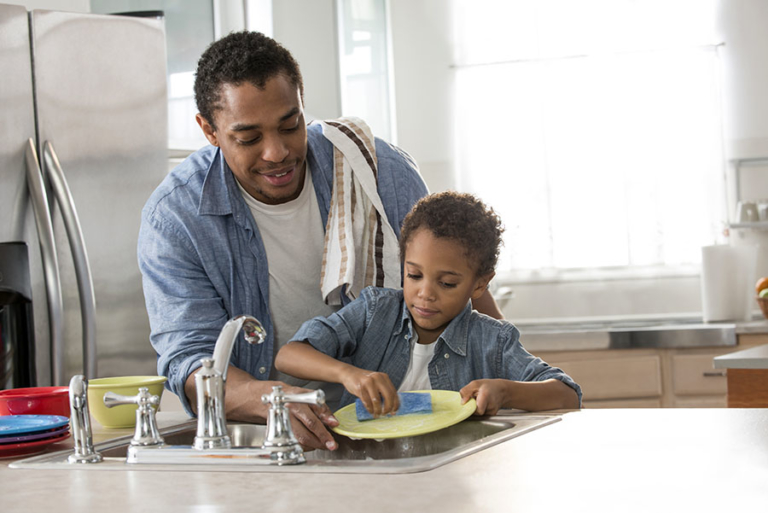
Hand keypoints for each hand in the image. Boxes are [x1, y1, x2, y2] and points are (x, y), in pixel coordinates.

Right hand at [185, 368, 340, 450]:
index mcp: (296, 395)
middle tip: (331, 443)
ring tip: (323, 446)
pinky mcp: (276, 425)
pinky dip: (302, 444)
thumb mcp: (299, 393)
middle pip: (308, 422)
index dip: (326, 415)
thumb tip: (330, 420)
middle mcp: (288, 405)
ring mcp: (281, 416)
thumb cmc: (279, 394)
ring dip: (313, 442)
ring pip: (299, 433)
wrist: (255, 397)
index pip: (314, 405)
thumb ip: (316, 405)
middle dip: (321, 434)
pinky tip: (309, 446)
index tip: (334, 424)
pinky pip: (291, 438)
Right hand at [282, 388, 339, 450]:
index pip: (311, 422)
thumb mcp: (311, 397)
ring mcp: (281, 426)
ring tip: (322, 441)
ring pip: (298, 443)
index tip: (332, 443)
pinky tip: (311, 441)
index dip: (323, 434)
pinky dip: (305, 446)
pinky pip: (293, 445)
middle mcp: (287, 416)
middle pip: (304, 436)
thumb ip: (324, 410)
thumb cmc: (296, 397)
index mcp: (296, 405)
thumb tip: (334, 423)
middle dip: (320, 443)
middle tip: (331, 445)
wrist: (275, 398)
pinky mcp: (278, 434)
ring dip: (313, 445)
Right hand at [340, 368, 398, 417]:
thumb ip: (383, 391)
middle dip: (388, 408)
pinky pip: (367, 401)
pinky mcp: (360, 387)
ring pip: (377, 400)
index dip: (395, 404)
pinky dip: (369, 409)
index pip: (394, 392)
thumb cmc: (364, 381)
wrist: (349, 373)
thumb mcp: (376, 382)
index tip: (394, 412)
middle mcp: (377, 378)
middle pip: (388, 395)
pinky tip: (370, 411)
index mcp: (384, 377)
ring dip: (377, 410)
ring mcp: (368, 382)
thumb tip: (390, 407)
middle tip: (385, 414)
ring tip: (376, 414)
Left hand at [459, 379, 509, 415]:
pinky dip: (480, 409)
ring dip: (476, 408)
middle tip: (474, 399)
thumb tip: (462, 403)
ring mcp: (492, 412)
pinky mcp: (492, 415)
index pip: (477, 410)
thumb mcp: (475, 384)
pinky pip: (482, 414)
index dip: (470, 408)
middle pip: (476, 413)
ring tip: (480, 401)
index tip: (469, 402)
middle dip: (472, 407)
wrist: (502, 390)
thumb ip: (466, 391)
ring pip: (478, 414)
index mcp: (485, 397)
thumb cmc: (488, 386)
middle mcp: (491, 406)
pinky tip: (483, 404)